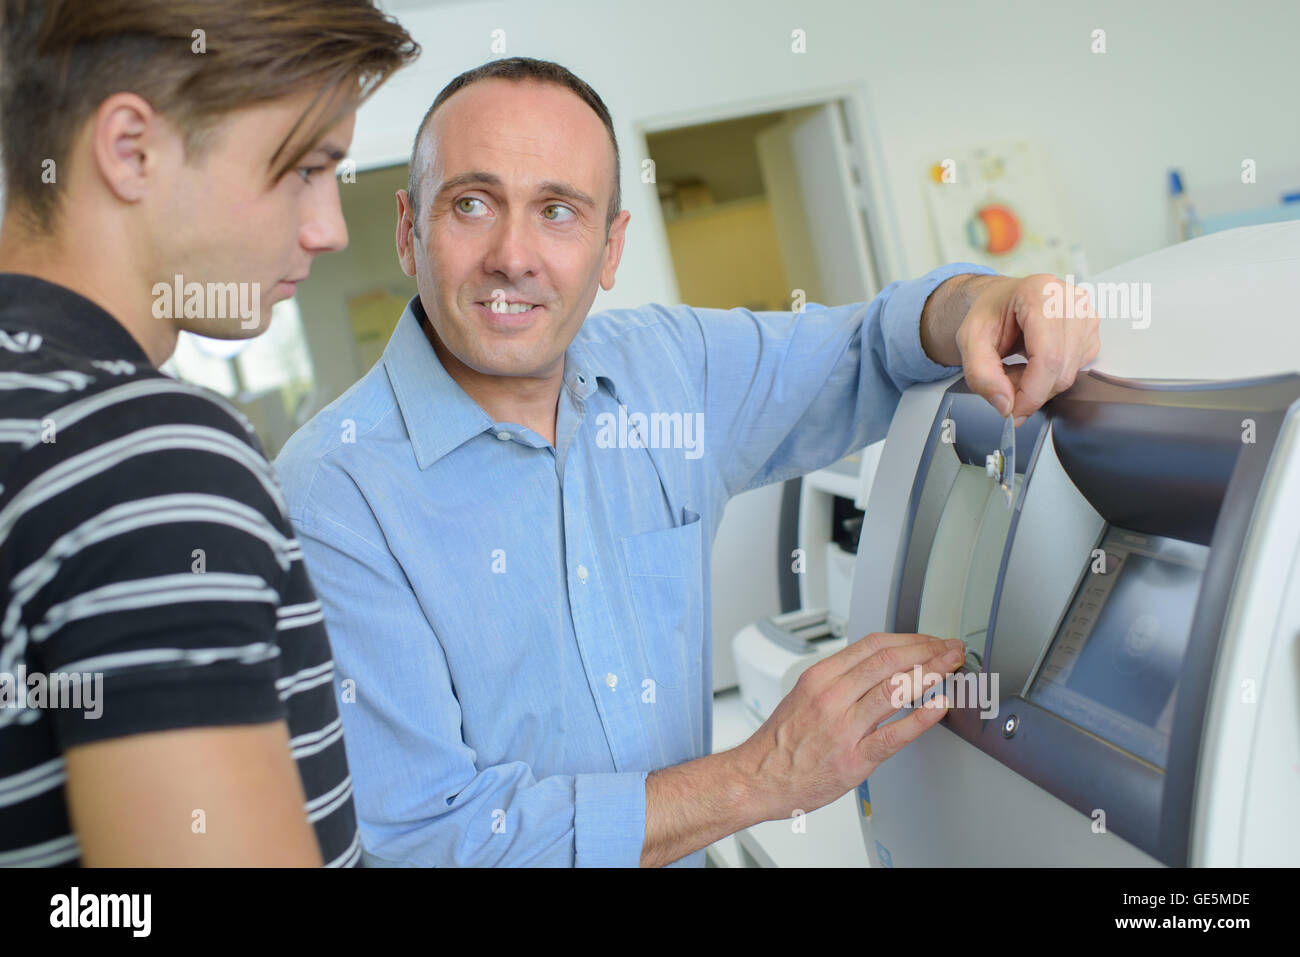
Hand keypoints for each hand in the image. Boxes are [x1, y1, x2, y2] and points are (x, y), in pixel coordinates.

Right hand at [731, 632, 964, 821]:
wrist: (757, 777)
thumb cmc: (781, 742)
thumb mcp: (804, 696)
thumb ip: (839, 681)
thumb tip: (877, 670)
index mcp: (820, 677)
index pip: (874, 645)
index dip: (910, 639)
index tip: (929, 640)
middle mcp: (832, 696)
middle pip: (889, 660)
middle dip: (928, 650)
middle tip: (950, 649)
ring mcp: (843, 726)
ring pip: (895, 689)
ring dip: (931, 673)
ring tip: (952, 668)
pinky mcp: (853, 758)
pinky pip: (894, 735)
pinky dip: (922, 718)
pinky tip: (940, 706)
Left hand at [957, 274, 1099, 424]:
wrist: (1002, 300)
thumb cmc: (989, 313)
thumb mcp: (969, 340)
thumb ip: (980, 374)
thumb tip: (1005, 404)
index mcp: (1040, 293)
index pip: (1048, 356)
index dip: (1031, 393)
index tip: (1013, 412)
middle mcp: (1071, 300)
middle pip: (1061, 369)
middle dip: (1031, 391)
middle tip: (1004, 386)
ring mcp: (1086, 315)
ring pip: (1069, 374)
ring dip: (1038, 385)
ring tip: (1015, 368)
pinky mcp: (1091, 332)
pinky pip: (1074, 370)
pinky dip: (1050, 378)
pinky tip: (1032, 363)